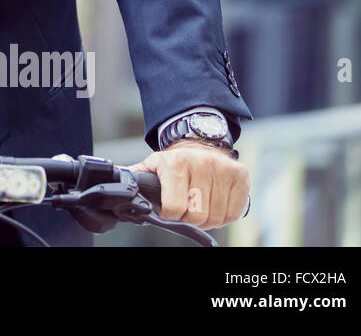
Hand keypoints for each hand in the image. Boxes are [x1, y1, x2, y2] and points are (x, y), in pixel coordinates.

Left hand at [130, 139, 249, 229]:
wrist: (199, 142)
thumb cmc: (174, 161)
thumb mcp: (153, 164)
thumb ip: (138, 178)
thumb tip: (120, 185)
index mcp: (175, 163)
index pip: (174, 207)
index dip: (170, 215)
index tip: (169, 211)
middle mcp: (201, 164)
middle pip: (197, 216)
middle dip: (189, 218)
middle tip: (186, 210)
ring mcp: (223, 169)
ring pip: (217, 217)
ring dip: (207, 219)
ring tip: (200, 206)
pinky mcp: (240, 175)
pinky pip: (234, 212)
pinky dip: (224, 215)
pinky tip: (215, 204)